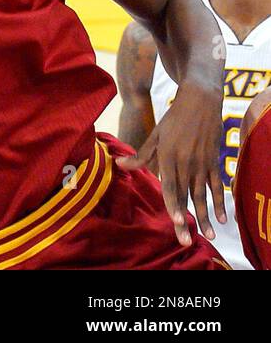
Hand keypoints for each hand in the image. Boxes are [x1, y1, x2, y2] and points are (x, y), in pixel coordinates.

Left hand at [117, 78, 225, 244]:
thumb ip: (141, 155)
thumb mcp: (155, 135)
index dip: (173, 203)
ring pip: (203, 194)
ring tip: (209, 235)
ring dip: (206, 215)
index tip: (178, 220)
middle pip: (185, 195)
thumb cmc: (173, 119)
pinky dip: (220, 202)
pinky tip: (223, 218)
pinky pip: (217, 186)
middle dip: (187, 219)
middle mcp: (186, 162)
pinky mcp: (214, 162)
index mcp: (168, 156)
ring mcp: (202, 163)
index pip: (170, 185)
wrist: (200, 102)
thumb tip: (120, 165)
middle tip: (187, 240)